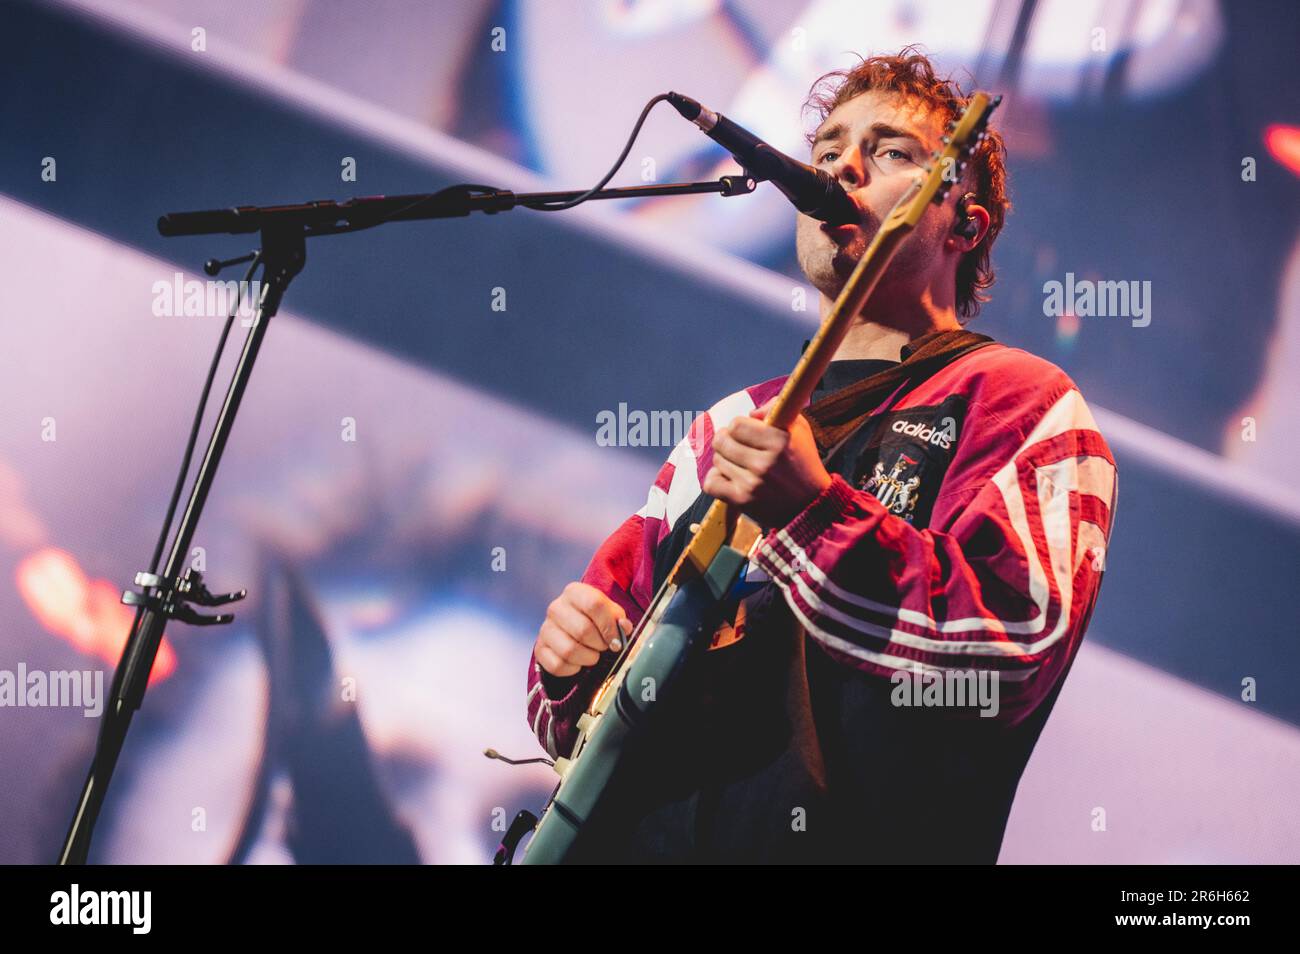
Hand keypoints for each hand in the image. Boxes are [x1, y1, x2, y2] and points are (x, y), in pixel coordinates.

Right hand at [534, 581, 633, 677]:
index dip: (609, 625)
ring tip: (593, 655)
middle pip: (583, 630)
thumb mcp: (610, 613)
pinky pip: (558, 665)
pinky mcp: (540, 649)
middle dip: (600, 644)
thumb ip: (619, 619)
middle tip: (605, 647)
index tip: (616, 639)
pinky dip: (573, 669)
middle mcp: (556, 607)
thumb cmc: (595, 619)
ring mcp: (545, 628)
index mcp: (574, 592)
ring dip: (588, 658)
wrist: (573, 629)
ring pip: (569, 650)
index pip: (594, 604)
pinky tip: (578, 662)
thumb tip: (623, 626)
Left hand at [702, 397, 831, 528]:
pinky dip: (716, 479)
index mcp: (779, 441)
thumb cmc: (802, 463)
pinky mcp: (742, 500)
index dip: (738, 426)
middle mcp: (765, 462)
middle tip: (736, 446)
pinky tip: (729, 477)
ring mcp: (752, 483)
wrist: (811, 504)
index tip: (744, 432)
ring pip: (717, 461)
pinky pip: (711, 483)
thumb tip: (751, 412)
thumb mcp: (798, 429)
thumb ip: (776, 410)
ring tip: (740, 464)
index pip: (736, 424)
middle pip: (721, 441)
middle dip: (726, 440)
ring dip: (725, 460)